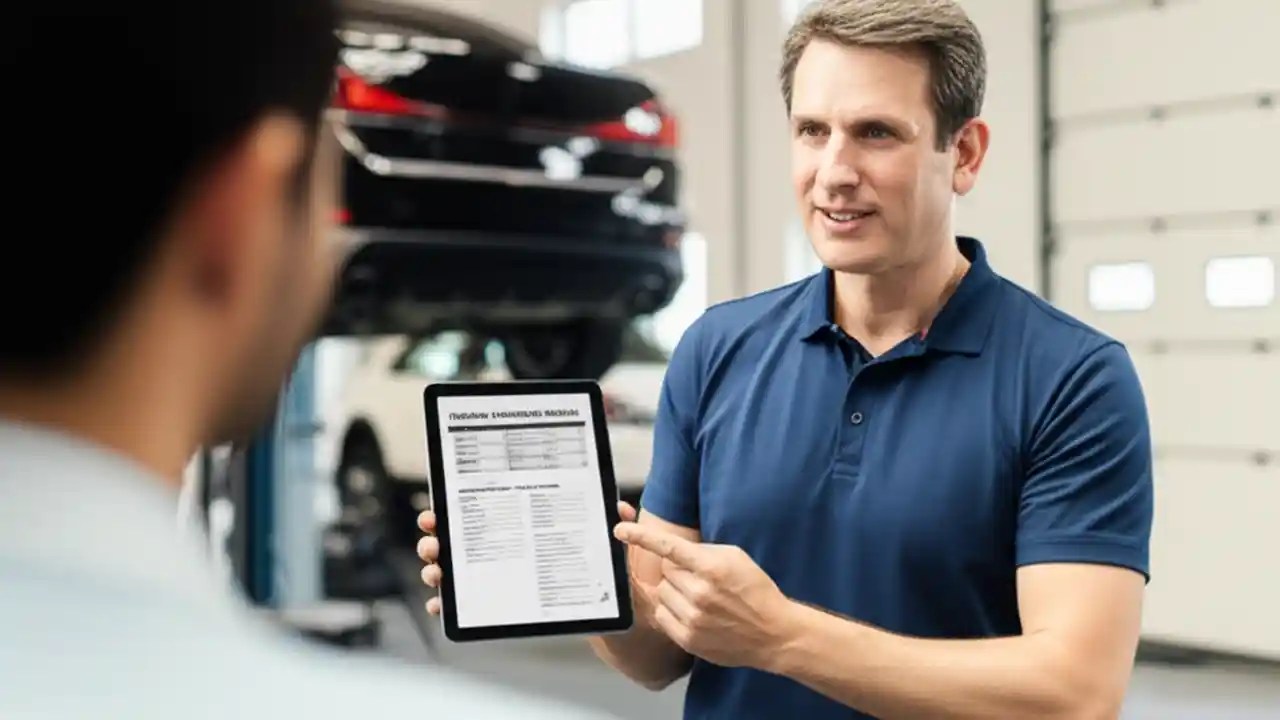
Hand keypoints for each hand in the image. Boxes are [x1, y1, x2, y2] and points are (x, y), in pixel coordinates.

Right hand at [417, 502, 652, 619]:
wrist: (608, 612)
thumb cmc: (599, 569)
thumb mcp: (604, 546)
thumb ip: (609, 524)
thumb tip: (619, 510)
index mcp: (517, 523)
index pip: (478, 508)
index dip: (451, 507)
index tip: (438, 510)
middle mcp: (499, 547)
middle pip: (455, 538)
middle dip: (435, 539)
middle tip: (435, 542)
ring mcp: (493, 576)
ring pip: (451, 569)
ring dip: (435, 570)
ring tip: (438, 572)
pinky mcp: (495, 604)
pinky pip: (462, 605)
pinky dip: (446, 605)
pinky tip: (440, 606)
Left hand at [613, 521, 798, 669]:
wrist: (773, 633)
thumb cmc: (755, 591)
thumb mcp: (735, 557)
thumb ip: (702, 551)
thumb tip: (671, 551)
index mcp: (712, 568)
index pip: (669, 547)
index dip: (640, 537)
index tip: (619, 530)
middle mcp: (699, 593)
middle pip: (665, 571)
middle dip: (679, 572)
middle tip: (701, 580)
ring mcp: (692, 618)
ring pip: (662, 592)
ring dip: (675, 592)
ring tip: (701, 598)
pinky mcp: (688, 638)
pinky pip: (662, 614)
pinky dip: (672, 610)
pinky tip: (693, 612)